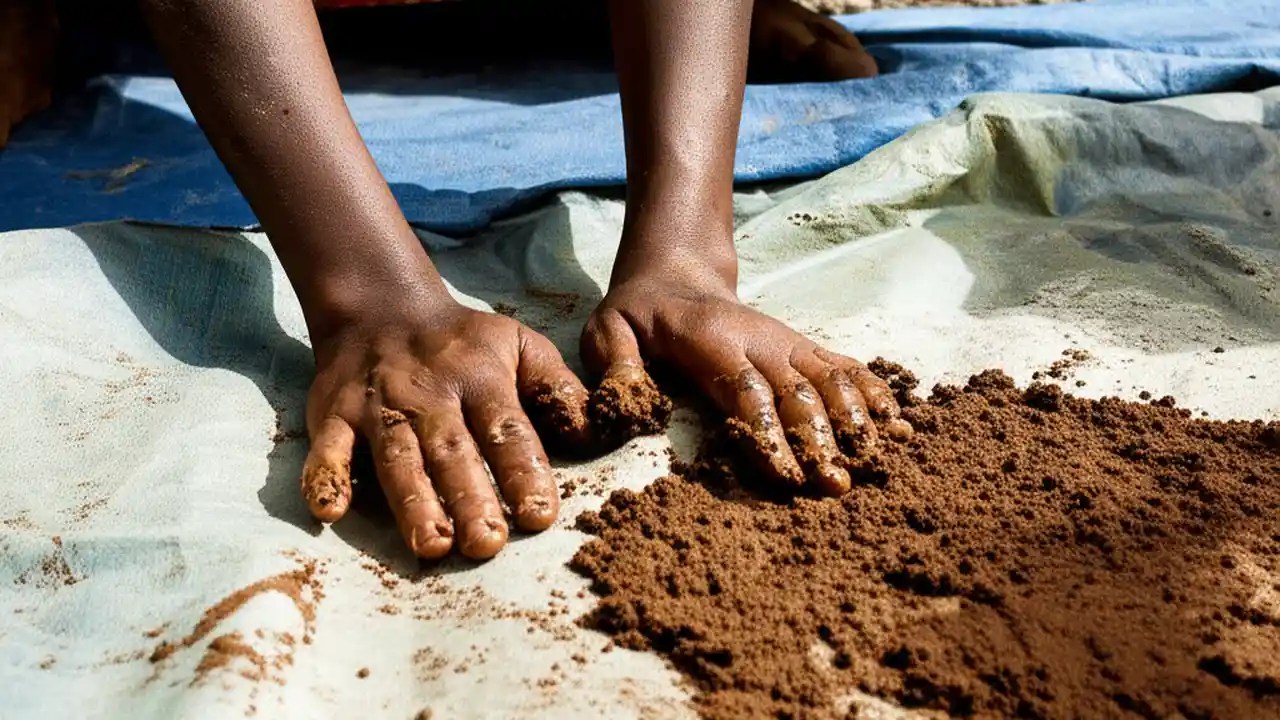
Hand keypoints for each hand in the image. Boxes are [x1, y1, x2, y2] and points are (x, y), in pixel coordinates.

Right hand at [300, 300, 589, 559]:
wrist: (381, 307)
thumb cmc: (463, 341)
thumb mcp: (520, 344)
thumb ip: (557, 387)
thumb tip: (592, 432)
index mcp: (481, 378)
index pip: (506, 429)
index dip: (524, 472)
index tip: (540, 515)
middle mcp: (430, 394)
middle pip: (452, 451)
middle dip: (470, 498)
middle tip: (488, 545)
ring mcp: (379, 406)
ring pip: (397, 457)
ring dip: (413, 502)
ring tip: (433, 545)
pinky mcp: (335, 414)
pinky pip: (328, 447)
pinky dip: (325, 476)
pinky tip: (331, 511)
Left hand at [582, 272, 908, 494]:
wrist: (676, 274)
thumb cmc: (638, 316)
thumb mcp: (606, 331)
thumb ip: (615, 365)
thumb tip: (626, 403)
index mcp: (710, 337)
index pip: (744, 387)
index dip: (768, 432)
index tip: (787, 474)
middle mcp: (758, 337)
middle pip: (797, 388)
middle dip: (819, 438)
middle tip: (835, 484)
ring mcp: (786, 340)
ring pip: (830, 376)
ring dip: (856, 417)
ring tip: (877, 458)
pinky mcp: (802, 346)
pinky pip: (843, 365)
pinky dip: (873, 391)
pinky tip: (898, 422)